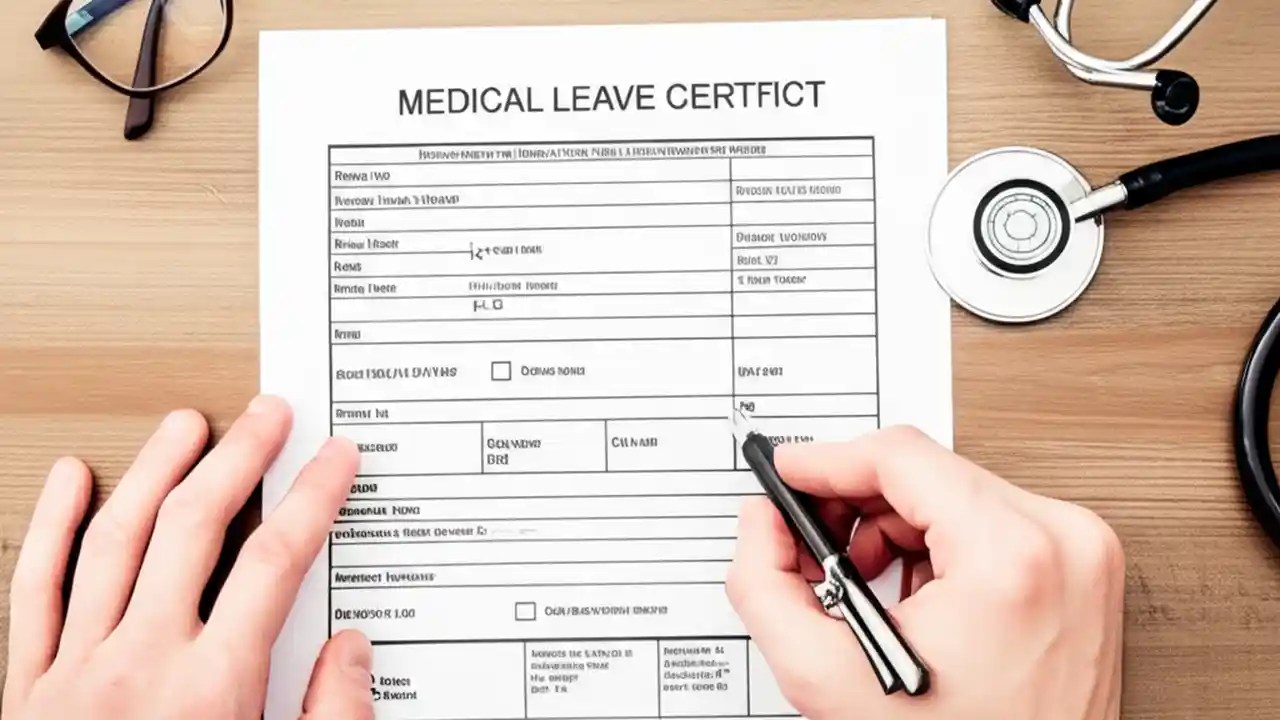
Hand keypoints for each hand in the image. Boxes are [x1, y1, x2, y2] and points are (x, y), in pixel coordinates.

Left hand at [3, 396, 371, 719]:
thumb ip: (330, 718)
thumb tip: (349, 653)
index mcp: (212, 692)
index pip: (276, 562)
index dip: (313, 496)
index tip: (332, 460)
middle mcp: (141, 668)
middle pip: (194, 528)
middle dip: (239, 458)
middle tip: (265, 417)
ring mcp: (76, 674)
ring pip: (115, 541)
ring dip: (156, 471)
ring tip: (185, 427)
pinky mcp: (27, 692)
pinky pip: (35, 592)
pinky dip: (51, 528)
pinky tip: (69, 481)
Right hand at [727, 427, 1124, 719]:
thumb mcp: (830, 680)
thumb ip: (767, 588)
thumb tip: (762, 526)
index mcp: (1011, 556)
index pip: (900, 456)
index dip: (827, 461)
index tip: (790, 473)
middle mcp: (1062, 540)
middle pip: (928, 470)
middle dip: (855, 503)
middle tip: (816, 545)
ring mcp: (1082, 551)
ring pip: (957, 491)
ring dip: (896, 526)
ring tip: (868, 580)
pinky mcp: (1084, 564)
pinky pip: (993, 520)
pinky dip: (941, 545)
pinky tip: (916, 593)